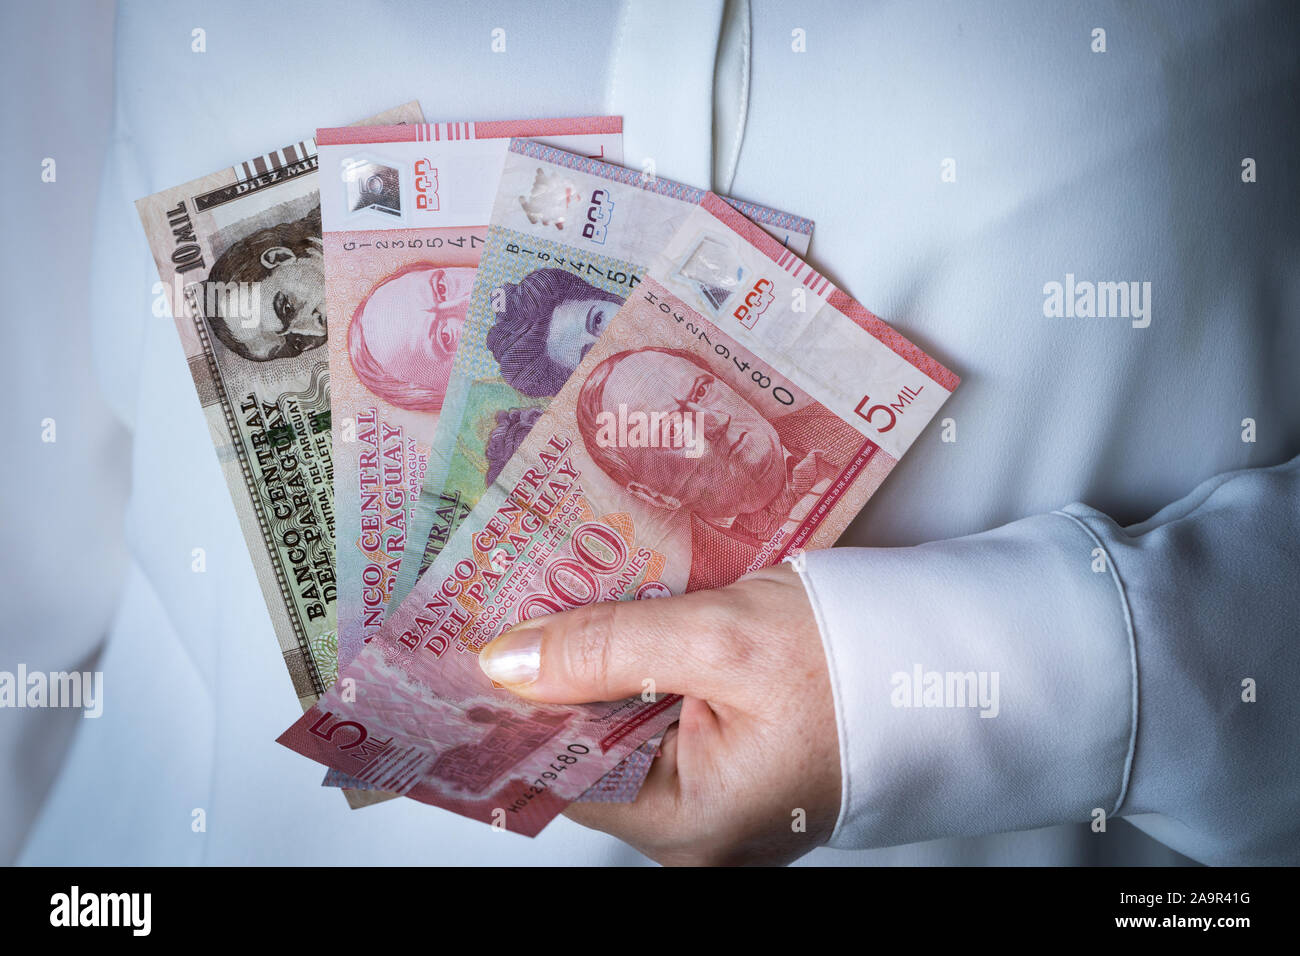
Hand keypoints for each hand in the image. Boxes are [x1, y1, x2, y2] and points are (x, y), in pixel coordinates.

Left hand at [477, 562, 840, 864]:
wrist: (959, 658)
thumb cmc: (860, 660)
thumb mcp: (721, 639)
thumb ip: (606, 649)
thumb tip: (507, 662)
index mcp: (686, 820)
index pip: (558, 764)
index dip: (517, 699)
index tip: (482, 635)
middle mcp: (697, 825)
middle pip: (590, 742)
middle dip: (566, 667)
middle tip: (531, 591)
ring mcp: (720, 794)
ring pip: (628, 722)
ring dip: (609, 657)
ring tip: (590, 591)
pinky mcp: (738, 758)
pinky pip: (668, 712)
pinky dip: (651, 662)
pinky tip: (645, 614)